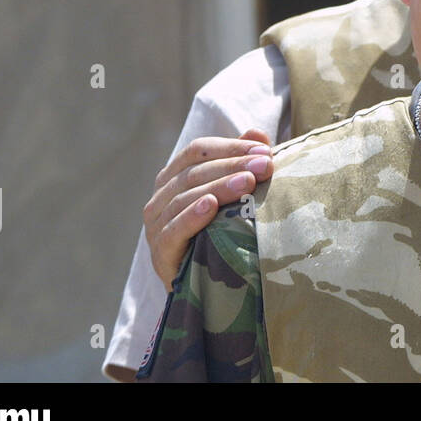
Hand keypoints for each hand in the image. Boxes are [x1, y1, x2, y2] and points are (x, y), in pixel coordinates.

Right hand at [143, 129, 273, 290]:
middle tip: (265, 166)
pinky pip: (172, 231)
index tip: (264, 151)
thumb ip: (242, 163)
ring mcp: (156, 226)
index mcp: (175, 177)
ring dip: (218, 187)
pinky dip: (191, 217)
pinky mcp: (160, 253)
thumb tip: (257, 134)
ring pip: (185, 197)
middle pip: (194, 172)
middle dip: (233, 165)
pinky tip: (211, 207)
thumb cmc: (221, 231)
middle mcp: (160, 198)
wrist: (204, 286)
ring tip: (248, 183)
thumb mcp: (234, 196)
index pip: (198, 151)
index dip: (230, 147)